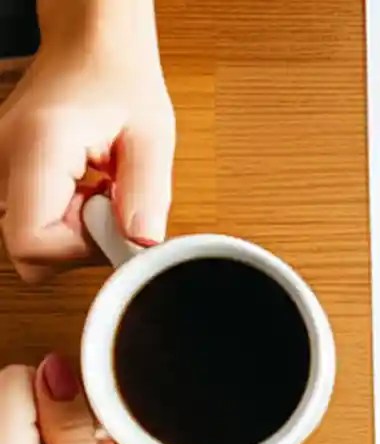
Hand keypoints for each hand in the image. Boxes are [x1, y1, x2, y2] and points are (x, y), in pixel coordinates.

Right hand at [0, 0, 173, 281]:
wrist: (91, 47)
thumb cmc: (120, 81)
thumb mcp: (153, 135)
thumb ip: (148, 193)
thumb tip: (143, 244)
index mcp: (36, 147)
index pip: (33, 242)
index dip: (81, 250)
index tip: (117, 223)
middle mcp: (1, 159)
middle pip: (27, 248)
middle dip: (79, 241)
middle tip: (112, 199)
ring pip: (27, 238)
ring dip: (71, 228)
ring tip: (98, 186)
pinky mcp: (3, 173)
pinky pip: (28, 218)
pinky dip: (62, 215)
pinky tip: (84, 186)